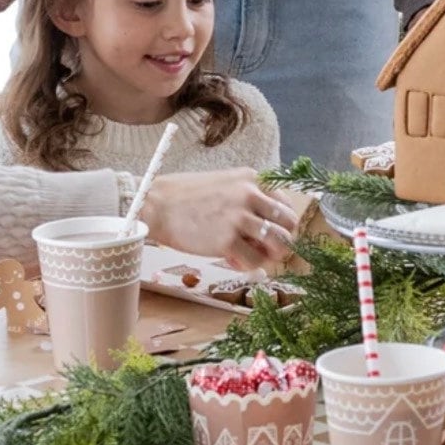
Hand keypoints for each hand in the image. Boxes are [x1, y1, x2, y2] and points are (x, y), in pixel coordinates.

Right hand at [144, 170, 301, 272]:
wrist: (155, 204)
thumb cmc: (185, 196)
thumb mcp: (223, 184)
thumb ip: (246, 198)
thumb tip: (262, 225)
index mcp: (251, 178)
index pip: (285, 203)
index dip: (280, 222)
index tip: (268, 232)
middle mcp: (250, 195)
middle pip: (288, 223)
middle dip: (283, 239)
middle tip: (267, 249)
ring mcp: (239, 218)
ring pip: (279, 243)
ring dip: (272, 255)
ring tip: (254, 257)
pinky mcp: (227, 240)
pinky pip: (255, 261)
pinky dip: (250, 266)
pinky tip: (234, 262)